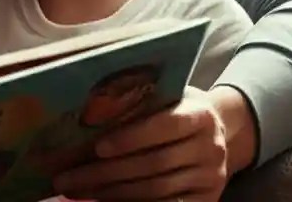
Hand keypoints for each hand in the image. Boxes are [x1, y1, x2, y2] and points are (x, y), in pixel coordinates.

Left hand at [53, 86, 249, 200]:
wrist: (223, 133)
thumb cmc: (179, 109)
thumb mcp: (169, 98)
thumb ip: (141, 105)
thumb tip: (87, 115)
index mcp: (201, 116)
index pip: (164, 126)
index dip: (131, 138)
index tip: (98, 148)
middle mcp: (211, 148)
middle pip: (153, 164)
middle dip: (105, 172)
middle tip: (68, 177)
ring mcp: (210, 177)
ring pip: (155, 189)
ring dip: (112, 192)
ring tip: (78, 189)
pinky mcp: (208, 200)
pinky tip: (105, 199)